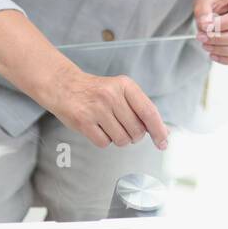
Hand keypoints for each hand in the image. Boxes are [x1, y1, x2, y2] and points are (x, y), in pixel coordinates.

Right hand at [41, 65, 168, 149]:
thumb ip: (141, 109)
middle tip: (123, 126)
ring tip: (108, 125)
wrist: (64, 86)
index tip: (163, 142)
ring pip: (122, 140)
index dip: (158, 130)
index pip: (149, 112)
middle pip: (137, 131)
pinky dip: (103, 140)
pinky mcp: (84, 122)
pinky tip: (97, 128)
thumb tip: (163, 131)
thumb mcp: (121, 91)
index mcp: (125, 85)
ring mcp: (97, 109)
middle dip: (133, 135)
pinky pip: (104, 143)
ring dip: (118, 138)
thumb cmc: (96, 91)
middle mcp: (111, 95)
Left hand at [193, 0, 227, 64]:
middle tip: (202, 37)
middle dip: (219, 40)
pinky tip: (213, 54)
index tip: (205, 27)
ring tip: (205, 44)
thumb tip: (205, 25)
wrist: (224, 2)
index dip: (222, 25)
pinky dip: (225, 59)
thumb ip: (203, 9)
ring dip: (221, 50)